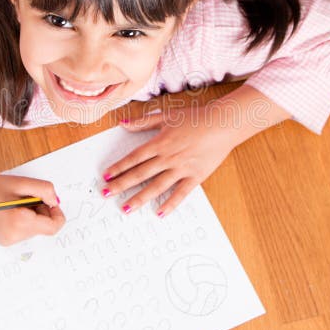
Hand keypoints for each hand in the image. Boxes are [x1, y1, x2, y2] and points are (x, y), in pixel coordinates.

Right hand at [0, 171, 64, 245]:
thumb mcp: (21, 183)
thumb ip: (44, 190)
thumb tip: (55, 201)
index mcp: (20, 222)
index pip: (53, 227)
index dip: (56, 213)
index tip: (50, 201)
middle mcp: (14, 236)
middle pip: (43, 227)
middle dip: (41, 210)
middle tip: (26, 196)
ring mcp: (7, 241)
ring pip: (33, 229)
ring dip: (31, 215)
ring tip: (14, 202)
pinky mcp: (2, 240)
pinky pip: (22, 231)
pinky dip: (22, 220)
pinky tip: (8, 209)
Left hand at [101, 106, 239, 216]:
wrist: (223, 123)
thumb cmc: (196, 118)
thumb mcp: (166, 115)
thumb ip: (143, 121)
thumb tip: (122, 123)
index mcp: (159, 142)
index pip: (134, 158)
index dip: (119, 168)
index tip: (106, 177)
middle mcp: (168, 157)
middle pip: (140, 174)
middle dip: (121, 185)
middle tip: (107, 194)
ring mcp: (181, 168)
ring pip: (157, 186)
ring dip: (140, 198)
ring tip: (126, 208)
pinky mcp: (195, 176)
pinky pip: (181, 193)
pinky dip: (170, 204)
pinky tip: (159, 214)